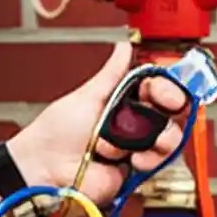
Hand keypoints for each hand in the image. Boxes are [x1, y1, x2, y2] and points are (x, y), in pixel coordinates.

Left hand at [4, 41, 191, 205]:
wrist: (46, 168)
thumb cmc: (56, 132)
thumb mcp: (87, 95)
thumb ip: (112, 74)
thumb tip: (124, 47)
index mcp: (120, 100)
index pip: (156, 88)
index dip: (168, 88)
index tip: (168, 92)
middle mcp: (131, 123)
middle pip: (169, 112)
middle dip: (170, 109)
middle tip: (164, 108)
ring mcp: (135, 146)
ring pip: (169, 136)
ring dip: (158, 137)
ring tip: (136, 141)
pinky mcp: (136, 169)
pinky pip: (159, 160)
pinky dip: (149, 158)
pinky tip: (132, 158)